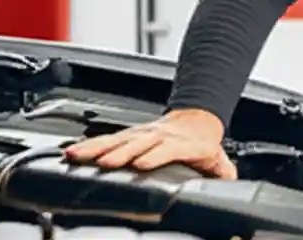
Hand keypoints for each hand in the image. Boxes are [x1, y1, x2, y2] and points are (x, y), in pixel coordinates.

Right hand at [63, 108, 236, 178]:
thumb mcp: (217, 160)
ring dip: (97, 148)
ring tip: (77, 156)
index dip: (155, 155)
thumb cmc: (203, 145)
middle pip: (137, 143)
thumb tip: (230, 181)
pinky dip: (87, 146)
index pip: (167, 148)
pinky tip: (71, 152)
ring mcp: (141, 134)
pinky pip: (106, 140)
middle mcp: (157, 136)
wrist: (195, 121)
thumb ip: (223, 172)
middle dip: (120, 153)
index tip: (141, 164)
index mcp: (181, 144)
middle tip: (104, 163)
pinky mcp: (128, 136)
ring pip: (117, 140)